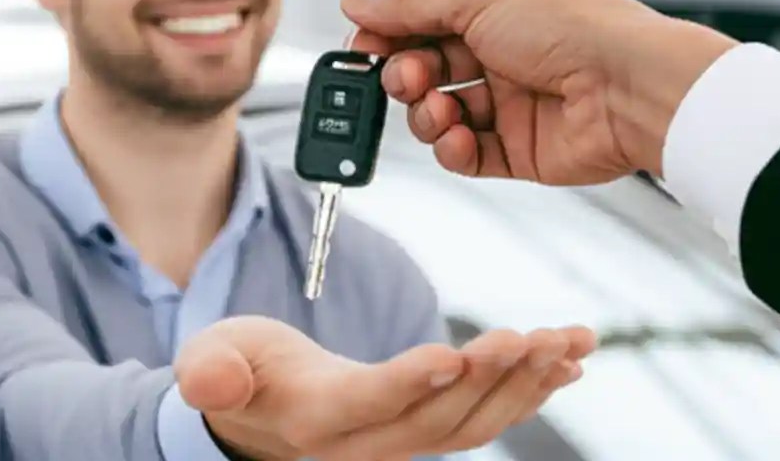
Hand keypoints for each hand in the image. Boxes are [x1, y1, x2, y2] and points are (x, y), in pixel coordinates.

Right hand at [174, 315, 595, 460]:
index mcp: (316, 418)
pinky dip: (529, 390)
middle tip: (533, 336)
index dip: (411, 383)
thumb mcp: (214, 361)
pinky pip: (485, 417)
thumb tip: (211, 384)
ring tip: (568, 343)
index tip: (456, 354)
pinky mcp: (425, 428)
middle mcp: (367, 443)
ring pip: (473, 422)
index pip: (368, 404)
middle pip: (437, 417)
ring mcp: (401, 442)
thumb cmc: (239, 374)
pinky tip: (566, 364)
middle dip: (491, 377)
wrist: (260, 412)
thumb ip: (213, 372)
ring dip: (526, 384)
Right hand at [340, 0, 737, 183]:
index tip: (362, 46)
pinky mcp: (519, 148)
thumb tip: (356, 0)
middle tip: (405, 79)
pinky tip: (458, 139)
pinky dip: (453, 149)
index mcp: (496, 2)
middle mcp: (501, 49)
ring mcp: (510, 100)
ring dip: (426, 114)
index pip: (422, 16)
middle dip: (405, 75)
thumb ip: (411, 4)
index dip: (388, 32)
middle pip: (425, 66)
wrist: (633, 88)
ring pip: (440, 112)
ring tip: (439, 111)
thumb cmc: (576, 28)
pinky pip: (467, 153)